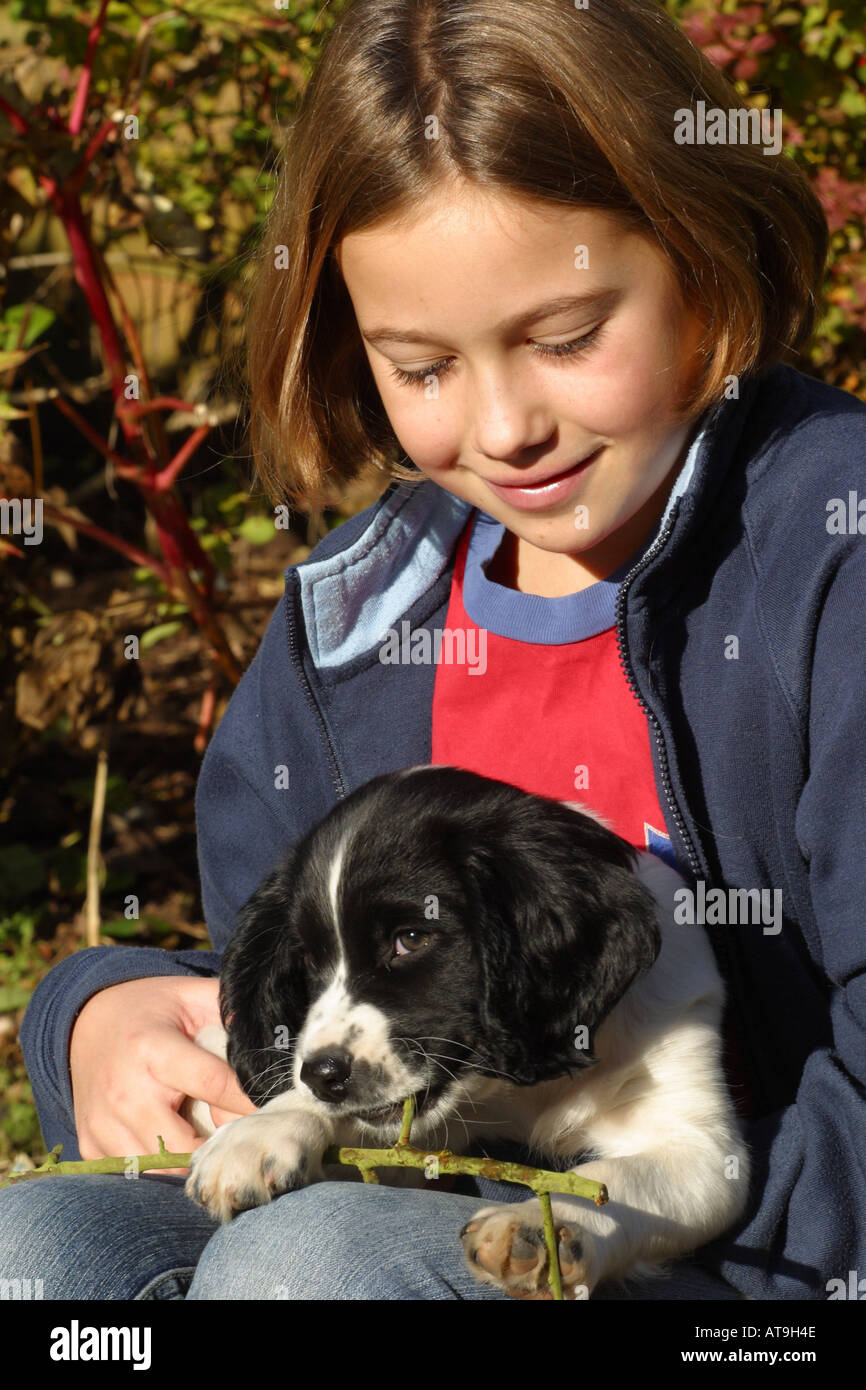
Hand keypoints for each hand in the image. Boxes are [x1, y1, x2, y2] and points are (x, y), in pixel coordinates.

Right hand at [69, 976, 256, 1174]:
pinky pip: (134, 1174)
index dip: (248, 1102)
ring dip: (190, 1160)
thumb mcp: (191, 996)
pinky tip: (174, 1147)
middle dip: (217, 1144)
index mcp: (153, 1048)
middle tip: (240, 1137)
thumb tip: (274, 1041)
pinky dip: (159, 1168)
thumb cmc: (153, 1010)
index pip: (213, 1085)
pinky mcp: (90, 1144)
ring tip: (209, 1141)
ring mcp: (103, 1123)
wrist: (87, 1021)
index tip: (274, 1111)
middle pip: (185, 1144)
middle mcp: (124, 1091)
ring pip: (161, 1168)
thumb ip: (230, 1016)